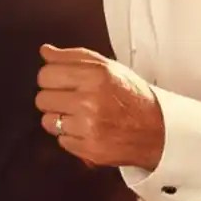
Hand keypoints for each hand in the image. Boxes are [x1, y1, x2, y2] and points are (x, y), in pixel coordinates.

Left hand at [35, 44, 164, 169]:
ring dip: (60, 119)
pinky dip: (70, 136)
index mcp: (95, 75)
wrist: (157, 129)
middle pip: (42, 99)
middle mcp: (90, 101)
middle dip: (52, 99)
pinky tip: (87, 130)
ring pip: (48, 121)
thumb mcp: (107, 67)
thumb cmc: (131, 95)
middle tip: (70, 99)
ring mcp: (89, 127)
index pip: (46, 74)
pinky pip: (61, 140)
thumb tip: (45, 51)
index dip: (50, 78)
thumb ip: (73, 57)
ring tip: (78, 116)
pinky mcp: (89, 149)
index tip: (58, 81)